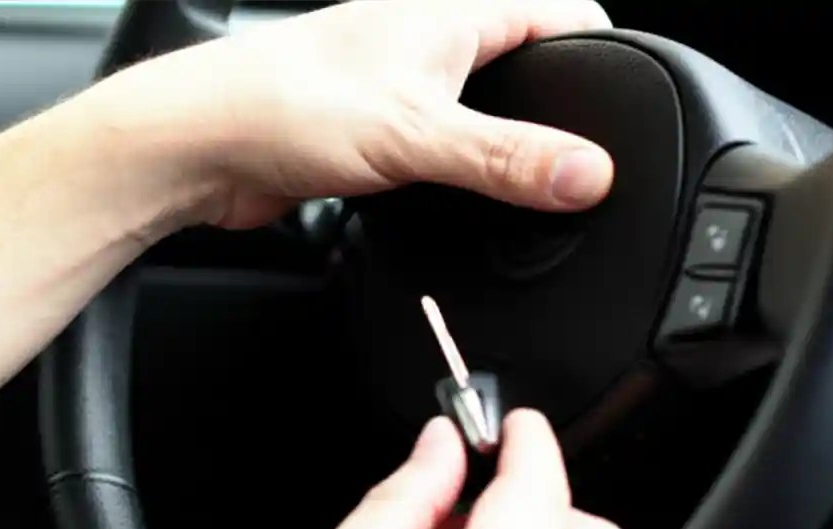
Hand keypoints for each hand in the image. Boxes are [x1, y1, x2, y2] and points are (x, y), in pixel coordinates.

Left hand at [83, 0, 616, 230]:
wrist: (195, 147)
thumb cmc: (281, 105)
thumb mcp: (416, 133)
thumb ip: (506, 158)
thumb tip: (588, 174)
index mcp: (449, 15)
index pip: (559, 15)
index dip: (605, 53)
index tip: (637, 101)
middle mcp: (426, 43)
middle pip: (525, 67)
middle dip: (560, 112)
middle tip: (591, 164)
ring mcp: (397, 88)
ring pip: (479, 113)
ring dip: (506, 150)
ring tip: (536, 191)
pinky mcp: (371, 134)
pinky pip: (439, 150)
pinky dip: (461, 177)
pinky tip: (464, 205)